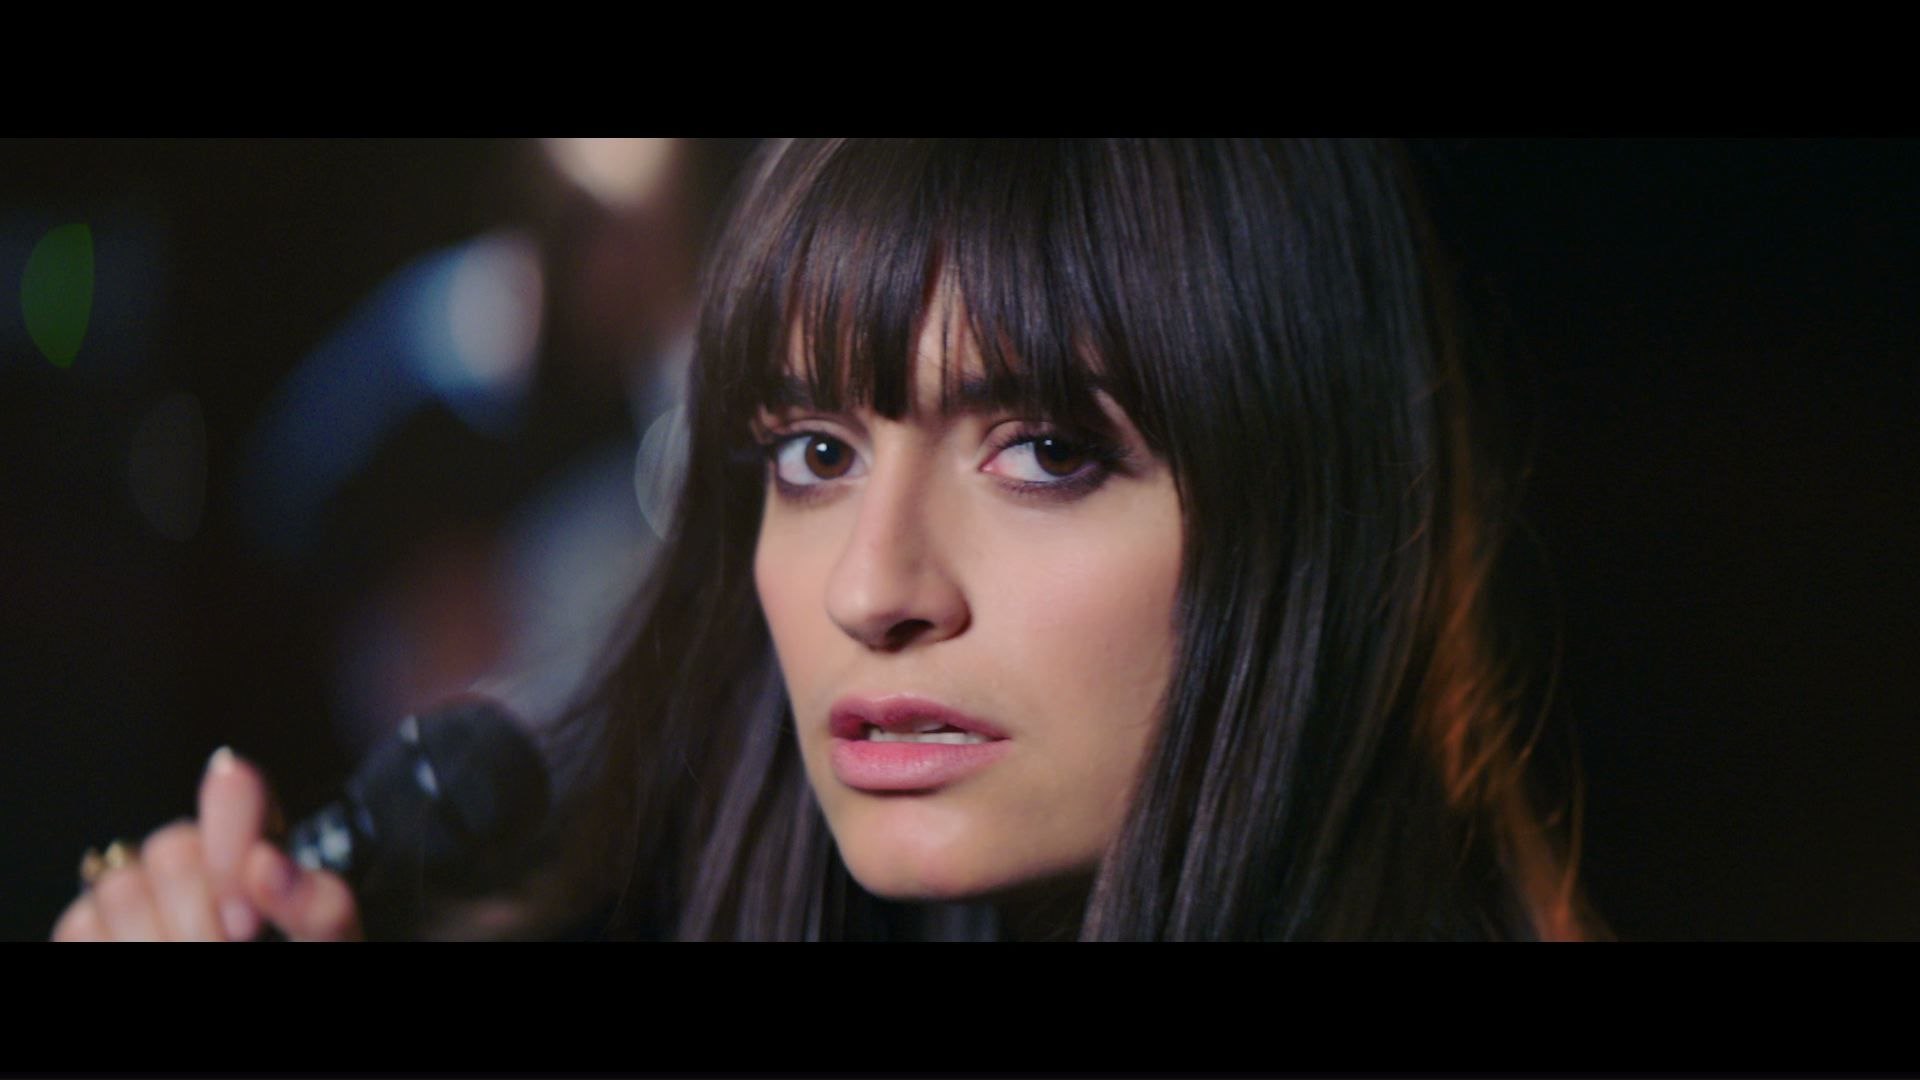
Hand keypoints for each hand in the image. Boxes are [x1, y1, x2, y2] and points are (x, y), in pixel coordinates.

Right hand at [51, 748, 362, 940]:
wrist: (260, 1043)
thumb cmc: (297, 967)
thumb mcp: (328, 944)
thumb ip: (318, 905)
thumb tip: (267, 862)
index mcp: (258, 853)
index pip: (237, 791)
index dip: (235, 819)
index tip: (257, 875)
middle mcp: (194, 864)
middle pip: (171, 848)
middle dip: (204, 907)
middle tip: (240, 940)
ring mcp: (137, 895)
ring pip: (121, 887)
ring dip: (164, 939)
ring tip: (205, 955)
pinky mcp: (90, 928)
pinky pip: (81, 923)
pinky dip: (118, 949)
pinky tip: (158, 959)